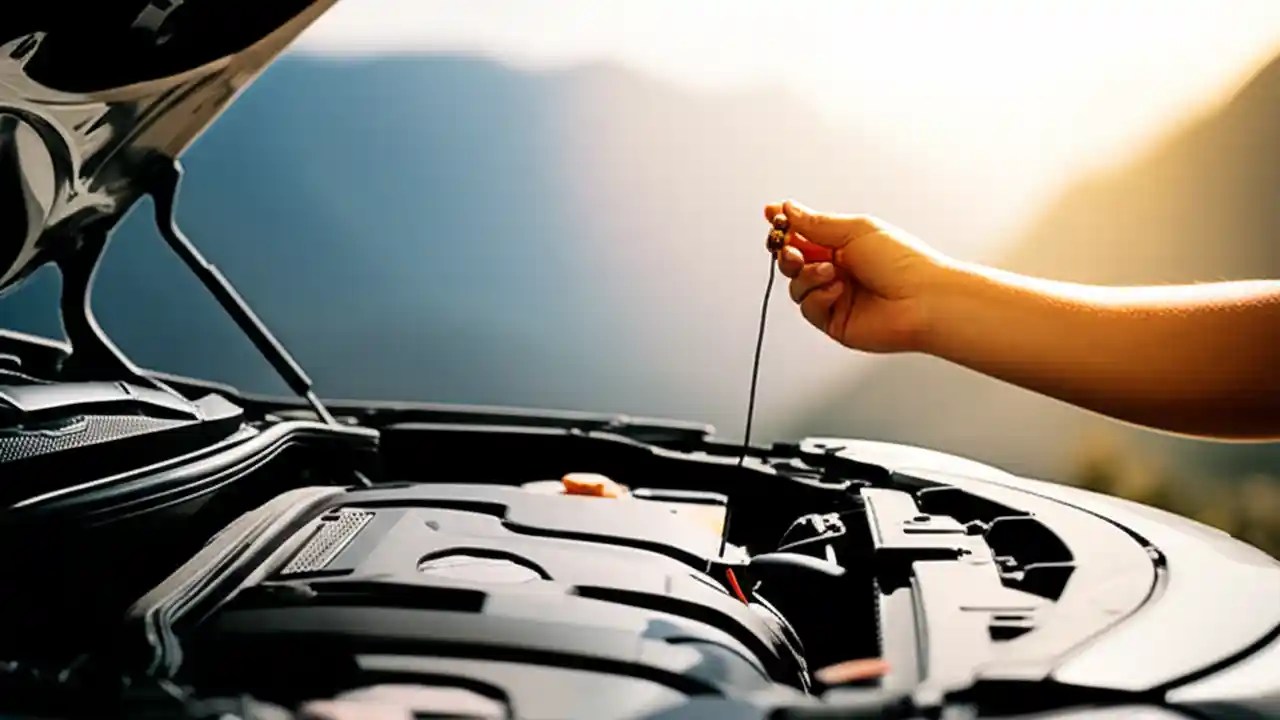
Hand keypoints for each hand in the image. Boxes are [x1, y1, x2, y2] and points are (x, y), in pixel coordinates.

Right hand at [765, 200, 954, 352]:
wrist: (923, 301)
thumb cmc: (903, 262)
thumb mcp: (856, 230)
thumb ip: (816, 222)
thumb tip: (789, 208)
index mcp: (845, 244)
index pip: (804, 233)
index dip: (785, 225)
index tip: (771, 215)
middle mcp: (838, 270)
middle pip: (793, 261)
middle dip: (787, 253)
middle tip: (790, 248)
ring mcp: (836, 296)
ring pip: (796, 286)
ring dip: (806, 276)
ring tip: (829, 271)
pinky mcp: (834, 321)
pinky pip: (808, 308)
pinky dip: (818, 297)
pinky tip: (838, 290)